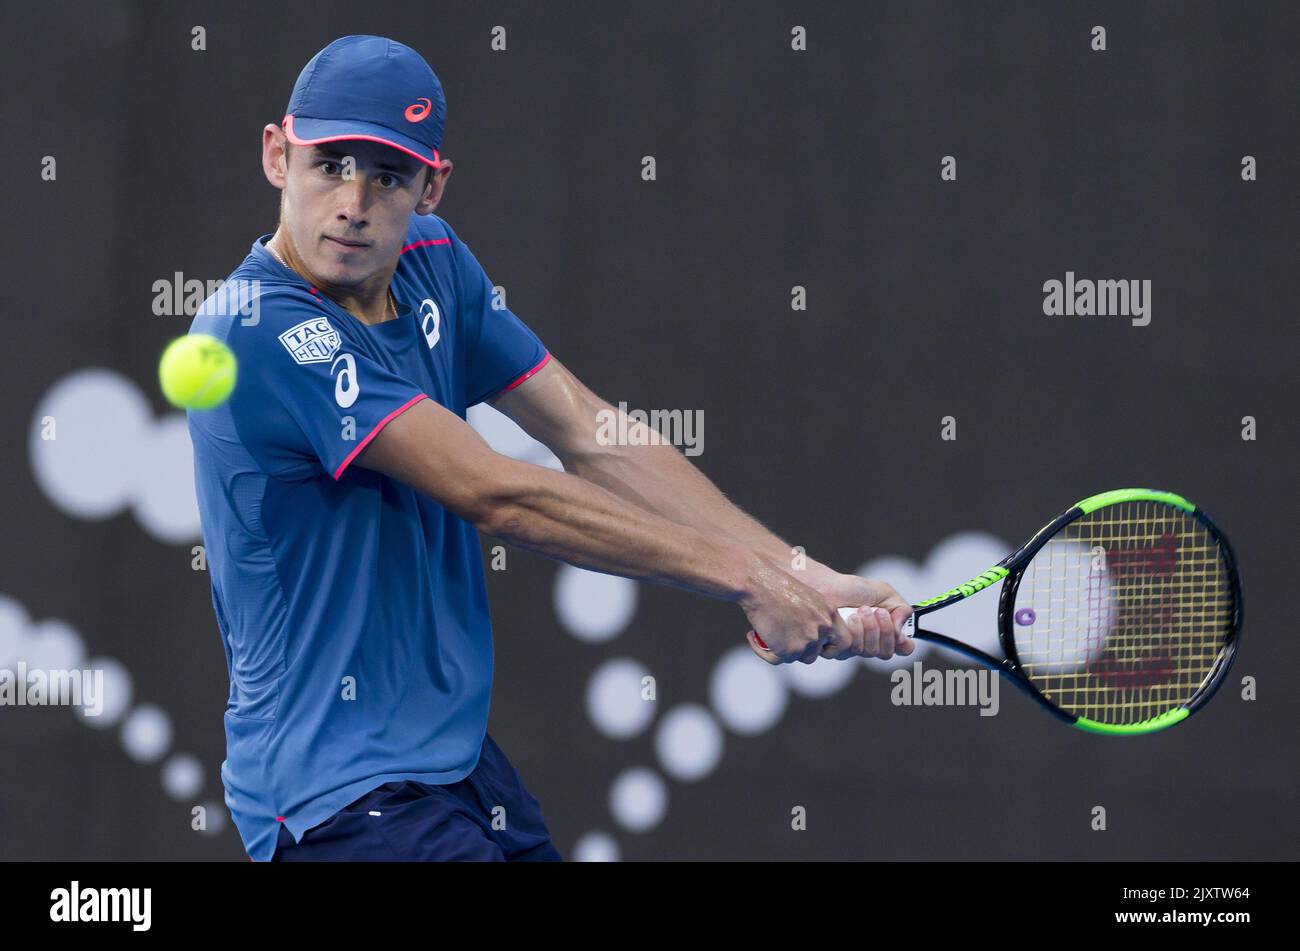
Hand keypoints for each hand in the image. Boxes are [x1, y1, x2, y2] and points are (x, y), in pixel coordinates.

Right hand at [740, 558, 850, 665]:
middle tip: (784, 639)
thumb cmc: (777, 585)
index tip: (818, 646)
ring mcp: (808, 640)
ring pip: (799, 657)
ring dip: (784, 651)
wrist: (760, 582)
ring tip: (767, 636)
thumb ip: (815, 617)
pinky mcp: (790, 649)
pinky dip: (763, 652)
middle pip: (817, 652)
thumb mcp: (806, 598)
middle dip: (801, 650)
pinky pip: (777, 659)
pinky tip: (753, 638)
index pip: (844, 641)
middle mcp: (823, 628)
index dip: (832, 648)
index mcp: (830, 613)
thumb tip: (811, 637)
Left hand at [795, 564, 914, 660]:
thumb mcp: (885, 593)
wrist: (829, 586)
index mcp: (885, 631)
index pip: (901, 649)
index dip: (903, 645)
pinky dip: (853, 632)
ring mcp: (853, 648)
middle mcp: (870, 643)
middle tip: (877, 612)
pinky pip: (850, 650)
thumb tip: (902, 632)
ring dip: (868, 627)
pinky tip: (848, 618)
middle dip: (884, 630)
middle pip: (886, 653)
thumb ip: (901, 610)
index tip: (901, 634)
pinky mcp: (835, 648)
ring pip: (869, 652)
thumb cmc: (854, 589)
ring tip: (861, 610)